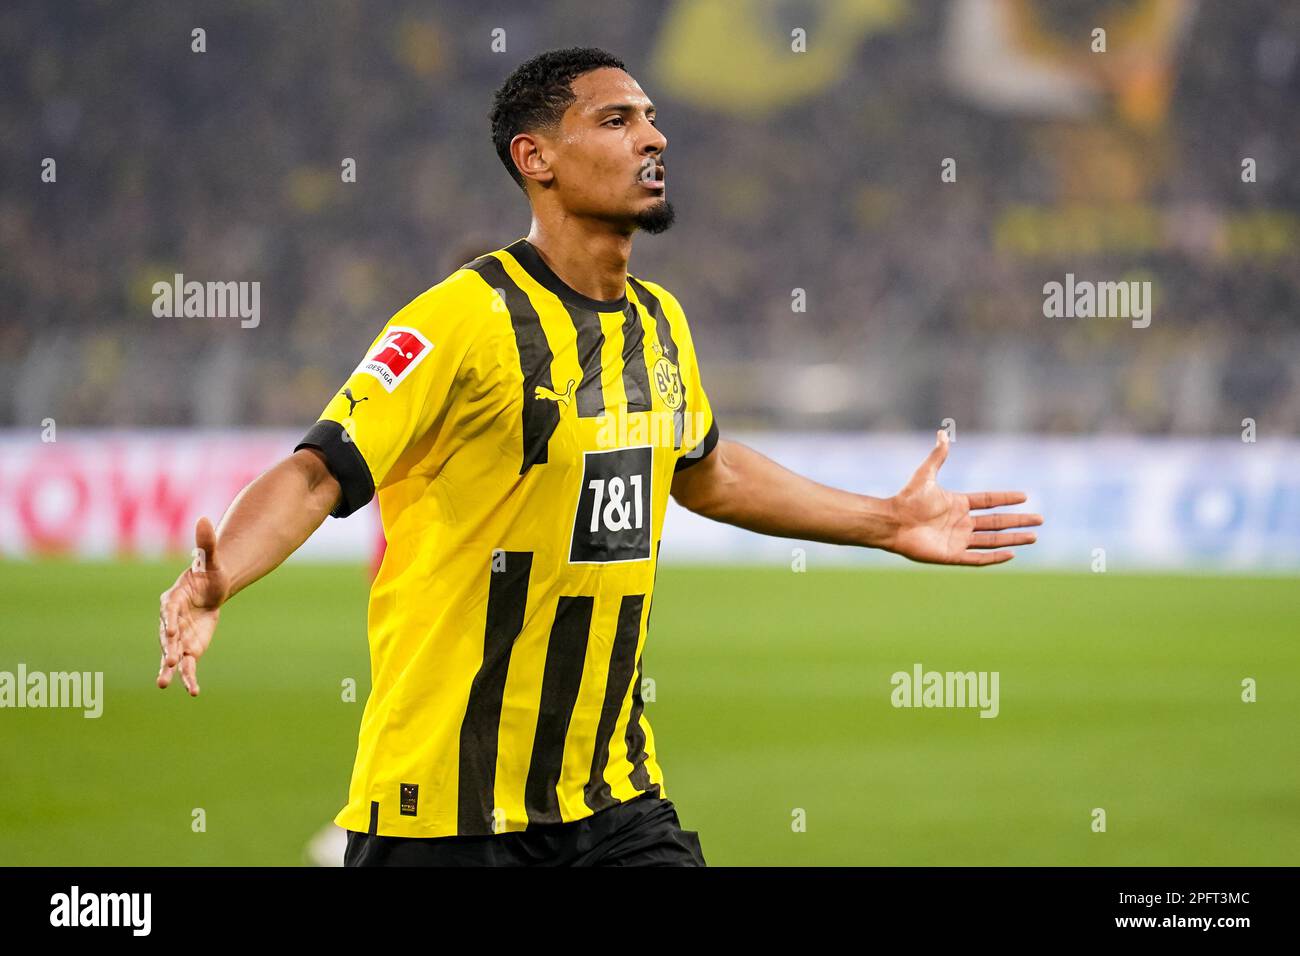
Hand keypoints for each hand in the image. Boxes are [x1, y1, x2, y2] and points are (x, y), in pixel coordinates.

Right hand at [157, 516, 228, 695]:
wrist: (211, 588)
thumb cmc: (208, 571)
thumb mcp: (210, 558)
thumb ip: (206, 542)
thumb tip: (204, 518)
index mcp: (172, 598)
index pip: (168, 610)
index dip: (170, 619)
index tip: (172, 629)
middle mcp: (171, 619)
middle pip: (167, 635)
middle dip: (168, 648)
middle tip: (169, 662)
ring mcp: (179, 635)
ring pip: (172, 654)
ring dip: (169, 669)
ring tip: (164, 683)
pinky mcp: (189, 647)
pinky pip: (188, 664)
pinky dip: (189, 677)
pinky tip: (193, 692)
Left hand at [886, 430, 1041, 565]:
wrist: (892, 522)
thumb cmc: (907, 499)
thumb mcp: (926, 474)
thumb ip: (938, 456)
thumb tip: (942, 432)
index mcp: (958, 504)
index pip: (989, 501)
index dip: (1006, 498)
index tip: (1025, 497)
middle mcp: (961, 522)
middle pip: (997, 522)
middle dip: (1019, 522)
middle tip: (1040, 520)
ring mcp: (958, 539)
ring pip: (992, 540)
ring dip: (1013, 539)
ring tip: (1034, 537)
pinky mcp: (952, 555)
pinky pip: (978, 558)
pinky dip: (995, 557)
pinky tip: (1011, 554)